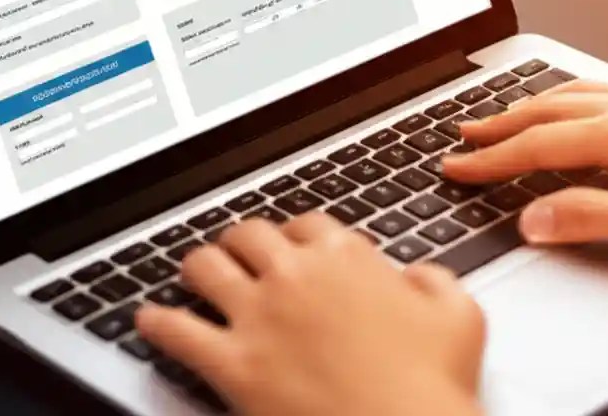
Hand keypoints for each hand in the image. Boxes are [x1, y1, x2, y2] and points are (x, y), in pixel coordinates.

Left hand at [135, 213, 484, 415]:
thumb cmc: (433, 384)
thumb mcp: (459, 314)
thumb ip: (434, 280)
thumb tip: (416, 274)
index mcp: (346, 256)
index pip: (307, 224)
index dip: (296, 235)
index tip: (293, 247)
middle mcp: (295, 275)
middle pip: (248, 235)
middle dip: (242, 244)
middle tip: (239, 255)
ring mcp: (258, 316)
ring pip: (205, 267)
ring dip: (197, 267)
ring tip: (192, 274)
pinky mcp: (231, 364)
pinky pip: (176, 332)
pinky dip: (156, 324)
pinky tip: (148, 321)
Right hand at [442, 76, 607, 258]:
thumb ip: (588, 217)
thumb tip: (532, 217)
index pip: (538, 144)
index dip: (492, 158)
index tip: (456, 164)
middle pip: (554, 108)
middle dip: (505, 120)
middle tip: (467, 131)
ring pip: (588, 93)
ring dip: (545, 102)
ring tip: (516, 110)